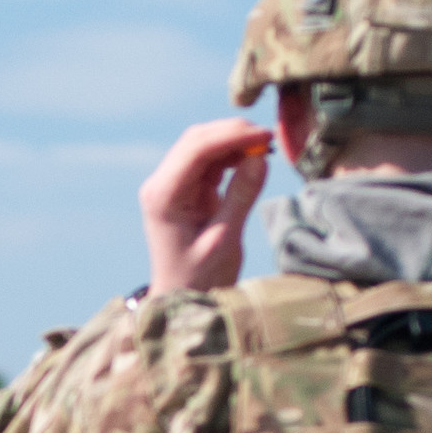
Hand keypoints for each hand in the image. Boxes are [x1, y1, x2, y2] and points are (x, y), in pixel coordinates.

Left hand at [142, 119, 271, 295]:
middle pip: (196, 140)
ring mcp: (171, 185)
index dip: (231, 136)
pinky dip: (230, 155)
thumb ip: (241, 197)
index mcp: (163, 196)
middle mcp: (161, 185)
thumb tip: (260, 157)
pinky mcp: (185, 189)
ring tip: (264, 149)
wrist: (181, 298)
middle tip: (269, 139)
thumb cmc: (200, 278)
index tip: (266, 135)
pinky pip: (208, 161)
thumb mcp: (225, 240)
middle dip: (233, 134)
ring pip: (202, 146)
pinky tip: (252, 160)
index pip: (196, 149)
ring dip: (233, 142)